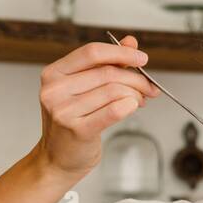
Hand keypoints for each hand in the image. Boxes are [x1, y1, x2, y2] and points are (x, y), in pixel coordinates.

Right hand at [37, 35, 160, 177]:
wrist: (57, 160)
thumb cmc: (72, 124)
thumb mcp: (83, 90)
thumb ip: (106, 64)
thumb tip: (131, 42)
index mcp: (54, 74)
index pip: (92, 53)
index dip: (121, 53)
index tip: (142, 59)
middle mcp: (55, 90)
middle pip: (106, 72)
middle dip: (135, 79)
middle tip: (148, 88)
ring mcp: (64, 111)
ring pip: (113, 91)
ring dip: (135, 95)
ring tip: (140, 101)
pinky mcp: (77, 130)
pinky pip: (113, 111)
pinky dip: (129, 106)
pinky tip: (133, 107)